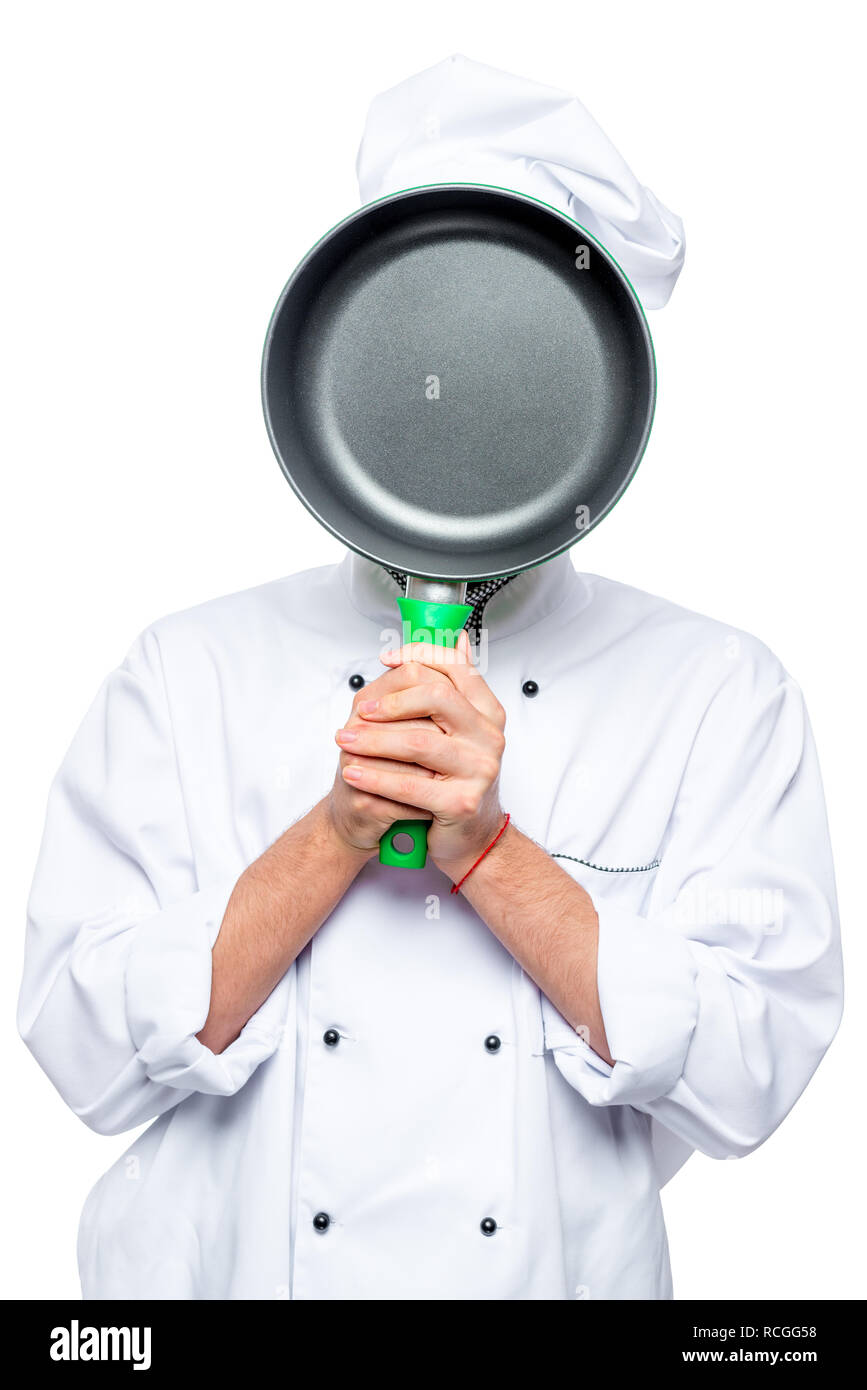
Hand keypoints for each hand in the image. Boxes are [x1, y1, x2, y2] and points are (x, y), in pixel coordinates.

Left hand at [335, 631, 506, 880]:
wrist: (470, 838)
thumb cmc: (456, 781)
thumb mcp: (459, 731)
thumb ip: (453, 687)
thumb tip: (454, 637)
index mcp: (487, 713)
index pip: (454, 668)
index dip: (418, 657)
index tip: (387, 660)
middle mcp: (489, 738)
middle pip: (437, 698)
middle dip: (390, 701)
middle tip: (359, 711)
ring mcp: (480, 770)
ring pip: (418, 741)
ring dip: (373, 740)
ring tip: (343, 741)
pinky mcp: (462, 802)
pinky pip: (411, 785)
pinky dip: (376, 777)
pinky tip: (354, 774)